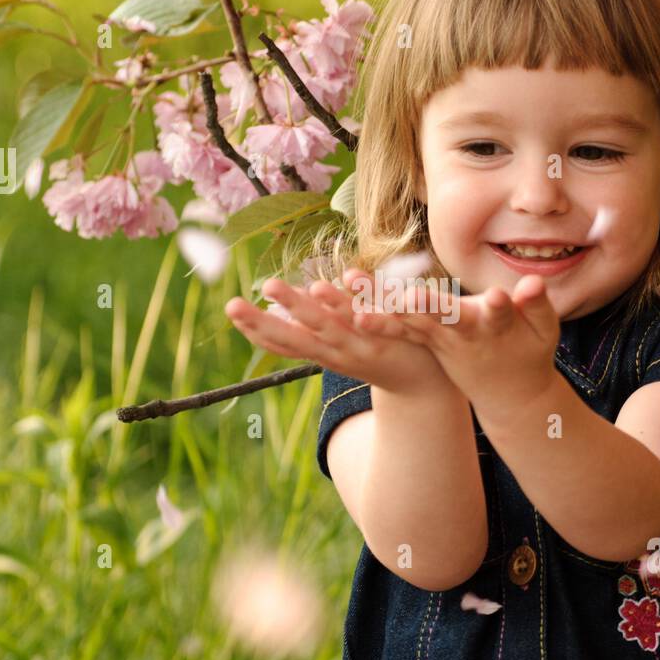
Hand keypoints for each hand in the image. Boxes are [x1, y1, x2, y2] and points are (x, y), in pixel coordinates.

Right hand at [224, 268, 452, 397]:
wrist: (429, 384)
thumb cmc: (378, 354)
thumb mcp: (340, 343)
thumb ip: (315, 327)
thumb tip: (284, 310)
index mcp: (325, 352)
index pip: (284, 342)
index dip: (257, 328)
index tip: (231, 311)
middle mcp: (339, 352)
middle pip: (297, 336)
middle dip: (264, 320)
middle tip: (232, 305)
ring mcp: (365, 343)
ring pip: (330, 323)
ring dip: (303, 305)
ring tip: (276, 286)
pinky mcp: (393, 334)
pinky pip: (375, 311)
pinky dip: (360, 296)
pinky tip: (347, 275)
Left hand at [357, 274, 560, 418]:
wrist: (508, 394)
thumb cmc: (529, 353)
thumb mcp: (544, 332)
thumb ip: (537, 306)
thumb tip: (532, 283)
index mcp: (498, 328)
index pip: (500, 314)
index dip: (501, 306)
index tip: (498, 297)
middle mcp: (465, 335)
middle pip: (445, 318)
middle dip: (427, 308)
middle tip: (411, 298)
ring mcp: (443, 341)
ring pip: (412, 324)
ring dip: (386, 318)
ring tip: (360, 313)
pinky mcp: (428, 342)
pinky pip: (400, 329)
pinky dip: (378, 320)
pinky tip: (352, 305)